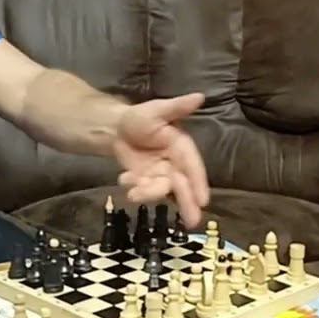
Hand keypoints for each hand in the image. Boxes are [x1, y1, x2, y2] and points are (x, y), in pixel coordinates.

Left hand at [113, 92, 210, 227]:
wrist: (114, 128)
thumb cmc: (139, 117)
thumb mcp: (157, 110)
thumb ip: (178, 107)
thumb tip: (199, 96)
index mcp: (182, 147)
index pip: (193, 167)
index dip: (199, 183)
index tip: (204, 201)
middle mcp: (174, 164)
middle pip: (183, 186)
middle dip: (187, 203)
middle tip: (192, 222)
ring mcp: (160, 175)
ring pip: (161, 191)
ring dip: (150, 194)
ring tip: (133, 192)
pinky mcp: (145, 182)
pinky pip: (144, 191)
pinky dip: (135, 189)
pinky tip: (123, 179)